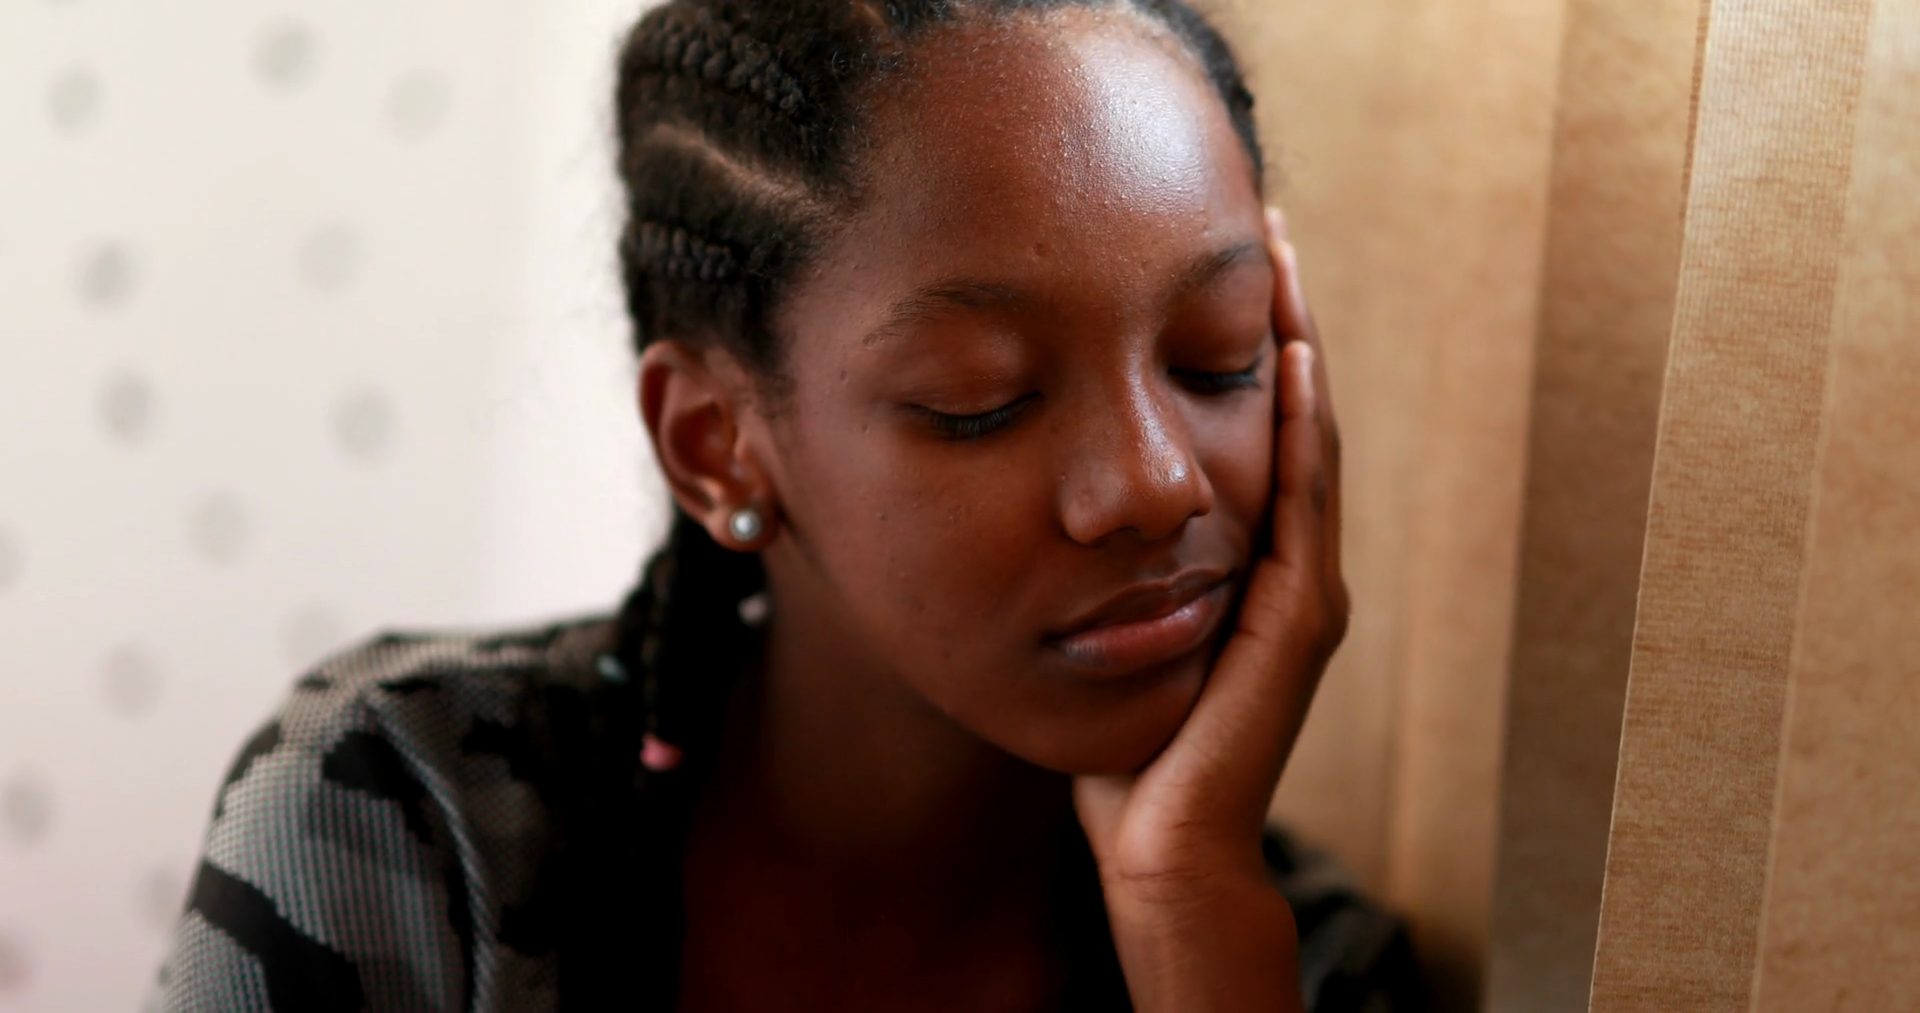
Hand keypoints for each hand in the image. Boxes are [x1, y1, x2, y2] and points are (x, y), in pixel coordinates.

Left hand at [1073, 208, 1347, 1010]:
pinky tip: (1291, 359)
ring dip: (1299, 345)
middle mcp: (1289, 566)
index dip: (1244, 342)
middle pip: (1291, 413)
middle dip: (1282, 317)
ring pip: (1309, 439)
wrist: (1159, 845)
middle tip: (1267, 221)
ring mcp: (1305, 590)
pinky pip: (1305, 502)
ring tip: (1284, 259)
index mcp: (1246, 564)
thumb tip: (1051, 501)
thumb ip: (1102, 565)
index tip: (1224, 260)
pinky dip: (1301, 426)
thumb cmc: (1124, 745)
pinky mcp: (1301, 621)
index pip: (1250, 428)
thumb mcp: (1105, 629)